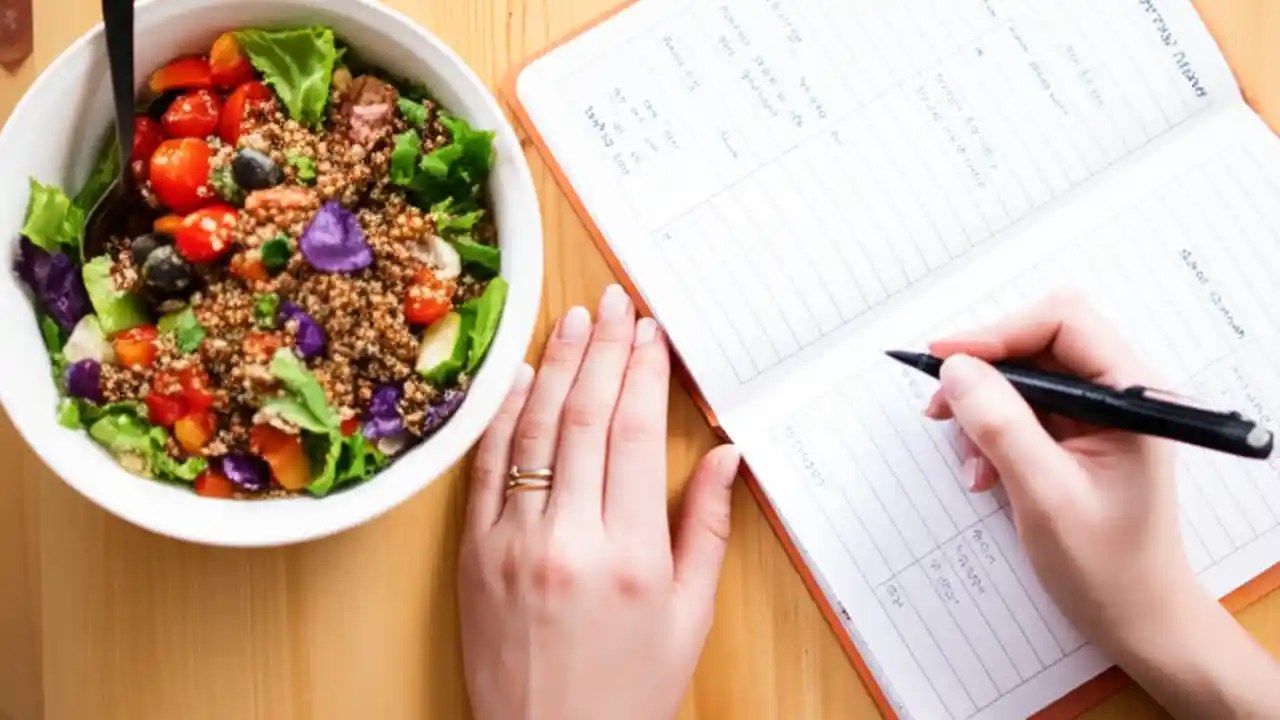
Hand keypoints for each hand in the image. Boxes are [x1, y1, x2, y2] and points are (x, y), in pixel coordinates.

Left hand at [458, 286, 740, 719]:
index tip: (651, 333)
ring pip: (533, 431)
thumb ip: (707, 529)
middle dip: (603, 350)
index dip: (643, 372)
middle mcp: (568, 539)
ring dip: (555, 367)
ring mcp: (512, 543)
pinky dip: (501, 417)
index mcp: (632, 555)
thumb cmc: (629, 692)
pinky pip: (486, 469)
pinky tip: (519, 380)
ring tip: (572, 322)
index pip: (634, 434)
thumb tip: (723, 455)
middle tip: (614, 305)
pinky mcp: (473, 555)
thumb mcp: (689, 617)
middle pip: (586, 417)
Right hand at [927, 292, 1279, 716]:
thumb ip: (1002, 425)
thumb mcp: (1045, 495)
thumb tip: (956, 370)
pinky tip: (984, 475)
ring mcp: (1097, 415)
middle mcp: (1119, 393)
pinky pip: (1022, 411)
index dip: (998, 332)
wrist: (1136, 621)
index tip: (944, 358)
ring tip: (973, 467)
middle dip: (985, 376)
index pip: (1063, 322)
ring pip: (1022, 378)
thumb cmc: (1106, 568)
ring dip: (984, 414)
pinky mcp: (1076, 437)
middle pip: (1037, 343)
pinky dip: (992, 436)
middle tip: (941, 409)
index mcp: (1133, 395)